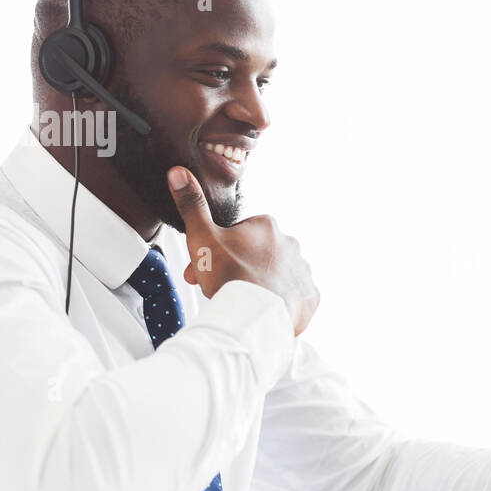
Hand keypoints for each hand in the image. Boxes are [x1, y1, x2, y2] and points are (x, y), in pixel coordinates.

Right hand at [167, 166, 319, 334]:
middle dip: (238, 270)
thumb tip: (179, 173)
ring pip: (276, 275)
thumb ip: (191, 205)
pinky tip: (265, 309)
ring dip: (261, 284)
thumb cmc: (229, 277)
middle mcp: (290, 244)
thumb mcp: (201, 237)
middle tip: (219, 287)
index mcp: (266, 226)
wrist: (252, 316)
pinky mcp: (310, 296)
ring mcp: (303, 271)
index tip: (208, 266)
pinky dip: (281, 303)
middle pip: (257, 256)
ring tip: (242, 300)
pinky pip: (294, 297)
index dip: (220, 251)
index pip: (239, 236)